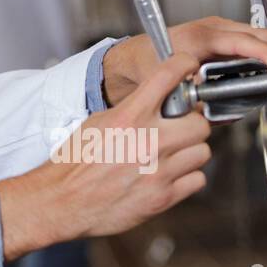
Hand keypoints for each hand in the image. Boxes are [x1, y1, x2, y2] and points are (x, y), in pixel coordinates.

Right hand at [0, 53, 210, 257]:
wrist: (64, 201)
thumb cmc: (75, 162)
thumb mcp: (97, 122)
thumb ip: (131, 110)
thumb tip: (158, 99)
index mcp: (128, 117)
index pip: (167, 76)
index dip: (184, 65)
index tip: (189, 66)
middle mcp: (147, 141)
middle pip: (199, 123)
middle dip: (192, 124)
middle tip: (181, 129)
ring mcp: (158, 171)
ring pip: (202, 152)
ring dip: (191, 152)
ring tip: (173, 155)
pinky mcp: (163, 197)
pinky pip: (197, 180)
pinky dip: (187, 178)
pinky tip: (170, 175)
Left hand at [100, 15, 266, 108]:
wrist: (132, 56)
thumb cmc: (146, 65)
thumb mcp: (170, 84)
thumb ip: (196, 98)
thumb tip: (220, 112)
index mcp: (203, 36)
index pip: (249, 42)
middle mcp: (213, 28)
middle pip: (262, 37)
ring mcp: (217, 30)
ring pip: (258, 39)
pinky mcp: (218, 37)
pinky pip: (248, 43)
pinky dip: (261, 59)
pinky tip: (261, 79)